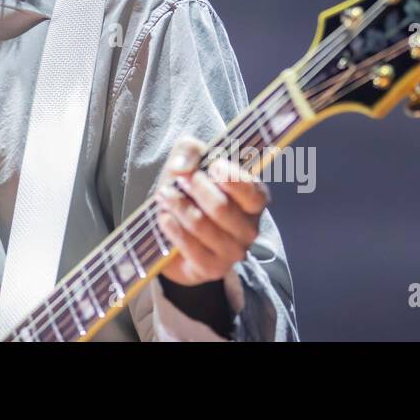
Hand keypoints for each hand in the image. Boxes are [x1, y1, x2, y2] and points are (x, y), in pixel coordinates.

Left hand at [152, 135, 267, 287]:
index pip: (253, 192)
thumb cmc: (189, 191)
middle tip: (178, 180)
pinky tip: (164, 218)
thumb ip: (189, 150)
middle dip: (196, 189)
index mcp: (254, 200)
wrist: (173, 229)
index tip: (212, 166)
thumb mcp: (189, 161)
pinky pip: (191, 248)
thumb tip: (183, 167)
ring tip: (164, 195)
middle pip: (221, 208)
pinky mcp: (212, 269)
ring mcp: (233, 252)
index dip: (232, 179)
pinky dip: (174, 229)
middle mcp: (249, 229)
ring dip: (178, 206)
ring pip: (202, 226)